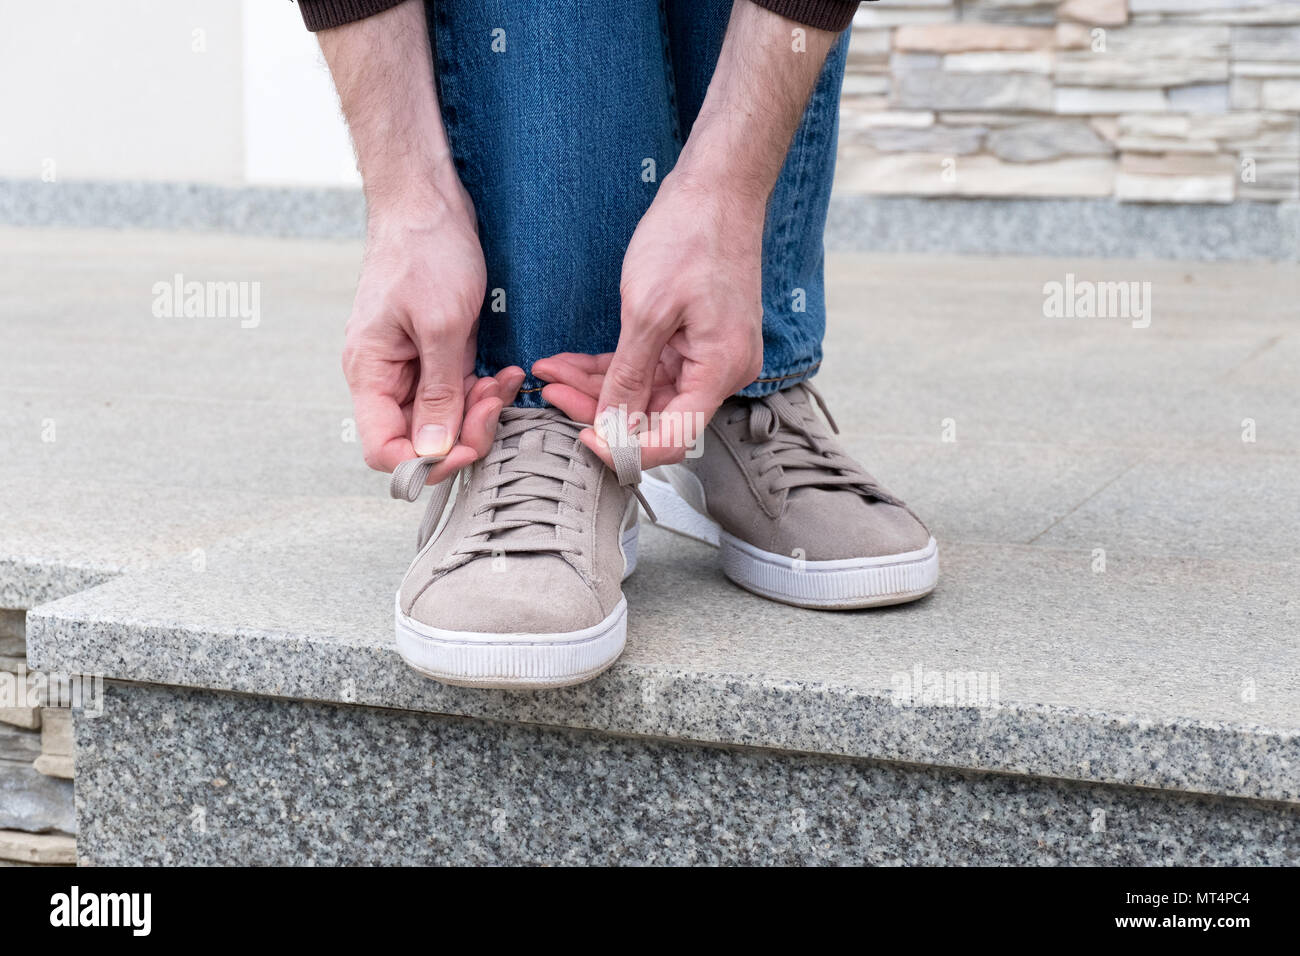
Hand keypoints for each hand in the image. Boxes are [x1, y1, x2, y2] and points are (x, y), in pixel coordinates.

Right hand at [342, 185, 523, 484]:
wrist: (429, 201)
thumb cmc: (427, 250)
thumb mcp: (442, 324)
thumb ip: (439, 392)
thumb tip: (433, 451)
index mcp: (369, 373)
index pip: (384, 450)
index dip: (425, 463)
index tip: (467, 447)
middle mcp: (385, 377)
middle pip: (418, 441)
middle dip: (463, 433)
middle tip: (495, 405)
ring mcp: (411, 366)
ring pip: (444, 420)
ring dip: (479, 411)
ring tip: (504, 382)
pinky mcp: (436, 354)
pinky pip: (459, 393)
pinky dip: (484, 391)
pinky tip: (506, 373)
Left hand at [533, 171, 764, 467]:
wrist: (718, 188)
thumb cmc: (690, 237)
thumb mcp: (646, 310)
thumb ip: (627, 376)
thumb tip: (610, 426)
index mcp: (720, 371)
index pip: (672, 439)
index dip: (625, 449)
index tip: (583, 438)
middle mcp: (721, 372)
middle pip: (655, 417)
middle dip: (599, 410)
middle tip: (551, 396)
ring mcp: (708, 356)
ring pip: (645, 392)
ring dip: (597, 387)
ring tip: (550, 373)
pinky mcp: (693, 339)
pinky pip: (649, 366)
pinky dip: (611, 366)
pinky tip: (570, 362)